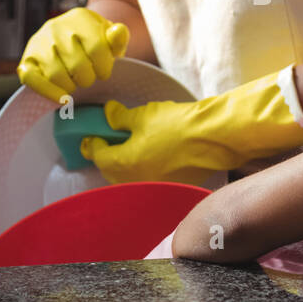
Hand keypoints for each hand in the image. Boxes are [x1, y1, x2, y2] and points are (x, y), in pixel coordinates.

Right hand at [16, 7, 128, 104]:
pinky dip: (49, 93)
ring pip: (57, 75)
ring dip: (71, 86)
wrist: (69, 40)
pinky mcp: (26, 60)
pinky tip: (62, 99)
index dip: (104, 67)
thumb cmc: (94, 44)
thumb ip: (117, 38)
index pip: (97, 48)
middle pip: (77, 65)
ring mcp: (38, 43)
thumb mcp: (109, 39)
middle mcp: (56, 27)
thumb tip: (119, 32)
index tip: (103, 71)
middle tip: (89, 78)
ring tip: (75, 82)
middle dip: (88, 79)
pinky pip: (33, 80)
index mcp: (80, 18)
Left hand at [79, 70, 302, 183]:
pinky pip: (148, 179)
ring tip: (128, 147)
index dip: (91, 144)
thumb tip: (109, 115)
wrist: (214, 138)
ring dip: (125, 164)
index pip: (98, 155)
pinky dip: (143, 168)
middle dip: (107, 156)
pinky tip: (150, 154)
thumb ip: (121, 118)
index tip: (88, 137)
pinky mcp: (171, 185)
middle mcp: (136, 180)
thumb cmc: (179, 124)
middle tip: (106, 141)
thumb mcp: (144, 115)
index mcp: (124, 163)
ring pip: (129, 177)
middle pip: (111, 171)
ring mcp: (154, 186)